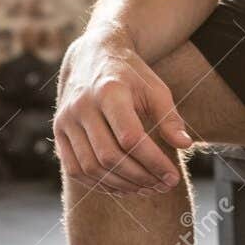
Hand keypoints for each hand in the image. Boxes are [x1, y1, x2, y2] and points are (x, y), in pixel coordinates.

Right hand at [53, 32, 192, 195]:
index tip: (173, 176)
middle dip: (139, 177)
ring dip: (121, 185)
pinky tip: (122, 187)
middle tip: (162, 186)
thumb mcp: (155, 88)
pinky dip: (99, 183)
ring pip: (91, 167)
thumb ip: (169, 117)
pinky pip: (75, 169)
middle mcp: (82, 106)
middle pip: (109, 156)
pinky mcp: (58, 132)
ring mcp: (66, 120)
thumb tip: (185, 145)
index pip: (130, 138)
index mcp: (109, 91)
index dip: (153, 162)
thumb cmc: (130, 75)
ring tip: (146, 188)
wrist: (92, 56)